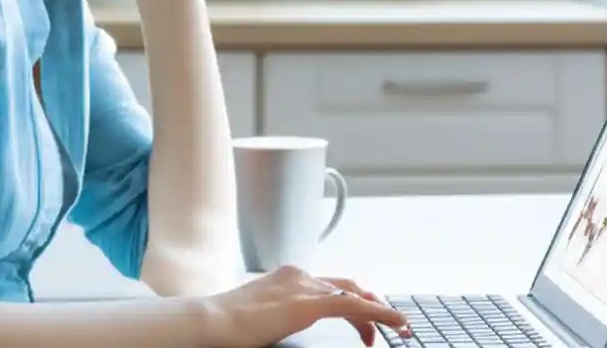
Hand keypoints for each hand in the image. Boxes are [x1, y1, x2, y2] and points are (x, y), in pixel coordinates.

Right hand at [201, 265, 411, 347]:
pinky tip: (393, 322)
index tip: (364, 319)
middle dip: (371, 305)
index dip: (353, 301)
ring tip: (394, 329)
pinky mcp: (308, 304)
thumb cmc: (227, 324)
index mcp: (288, 277)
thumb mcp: (263, 315)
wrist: (212, 322)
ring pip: (354, 296)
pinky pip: (354, 307)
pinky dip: (379, 314)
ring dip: (378, 312)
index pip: (330, 285)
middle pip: (348, 287)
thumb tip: (285, 326)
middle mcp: (300, 276)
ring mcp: (304, 287)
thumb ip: (281, 315)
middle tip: (384, 327)